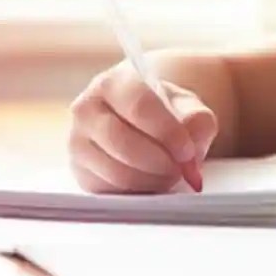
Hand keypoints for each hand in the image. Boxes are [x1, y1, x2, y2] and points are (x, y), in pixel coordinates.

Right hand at [68, 60, 218, 193]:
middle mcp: (86, 109)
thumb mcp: (186, 106)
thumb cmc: (163, 112)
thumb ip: (197, 118)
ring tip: (169, 174)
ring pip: (116, 172)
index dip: (167, 132)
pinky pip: (111, 192)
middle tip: (181, 169)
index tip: (187, 151)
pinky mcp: (81, 173)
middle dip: (159, 162)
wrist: (141, 123)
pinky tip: (151, 181)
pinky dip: (138, 192)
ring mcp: (78, 142)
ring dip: (151, 180)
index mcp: (113, 83)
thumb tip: (192, 141)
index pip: (139, 106)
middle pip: (122, 142)